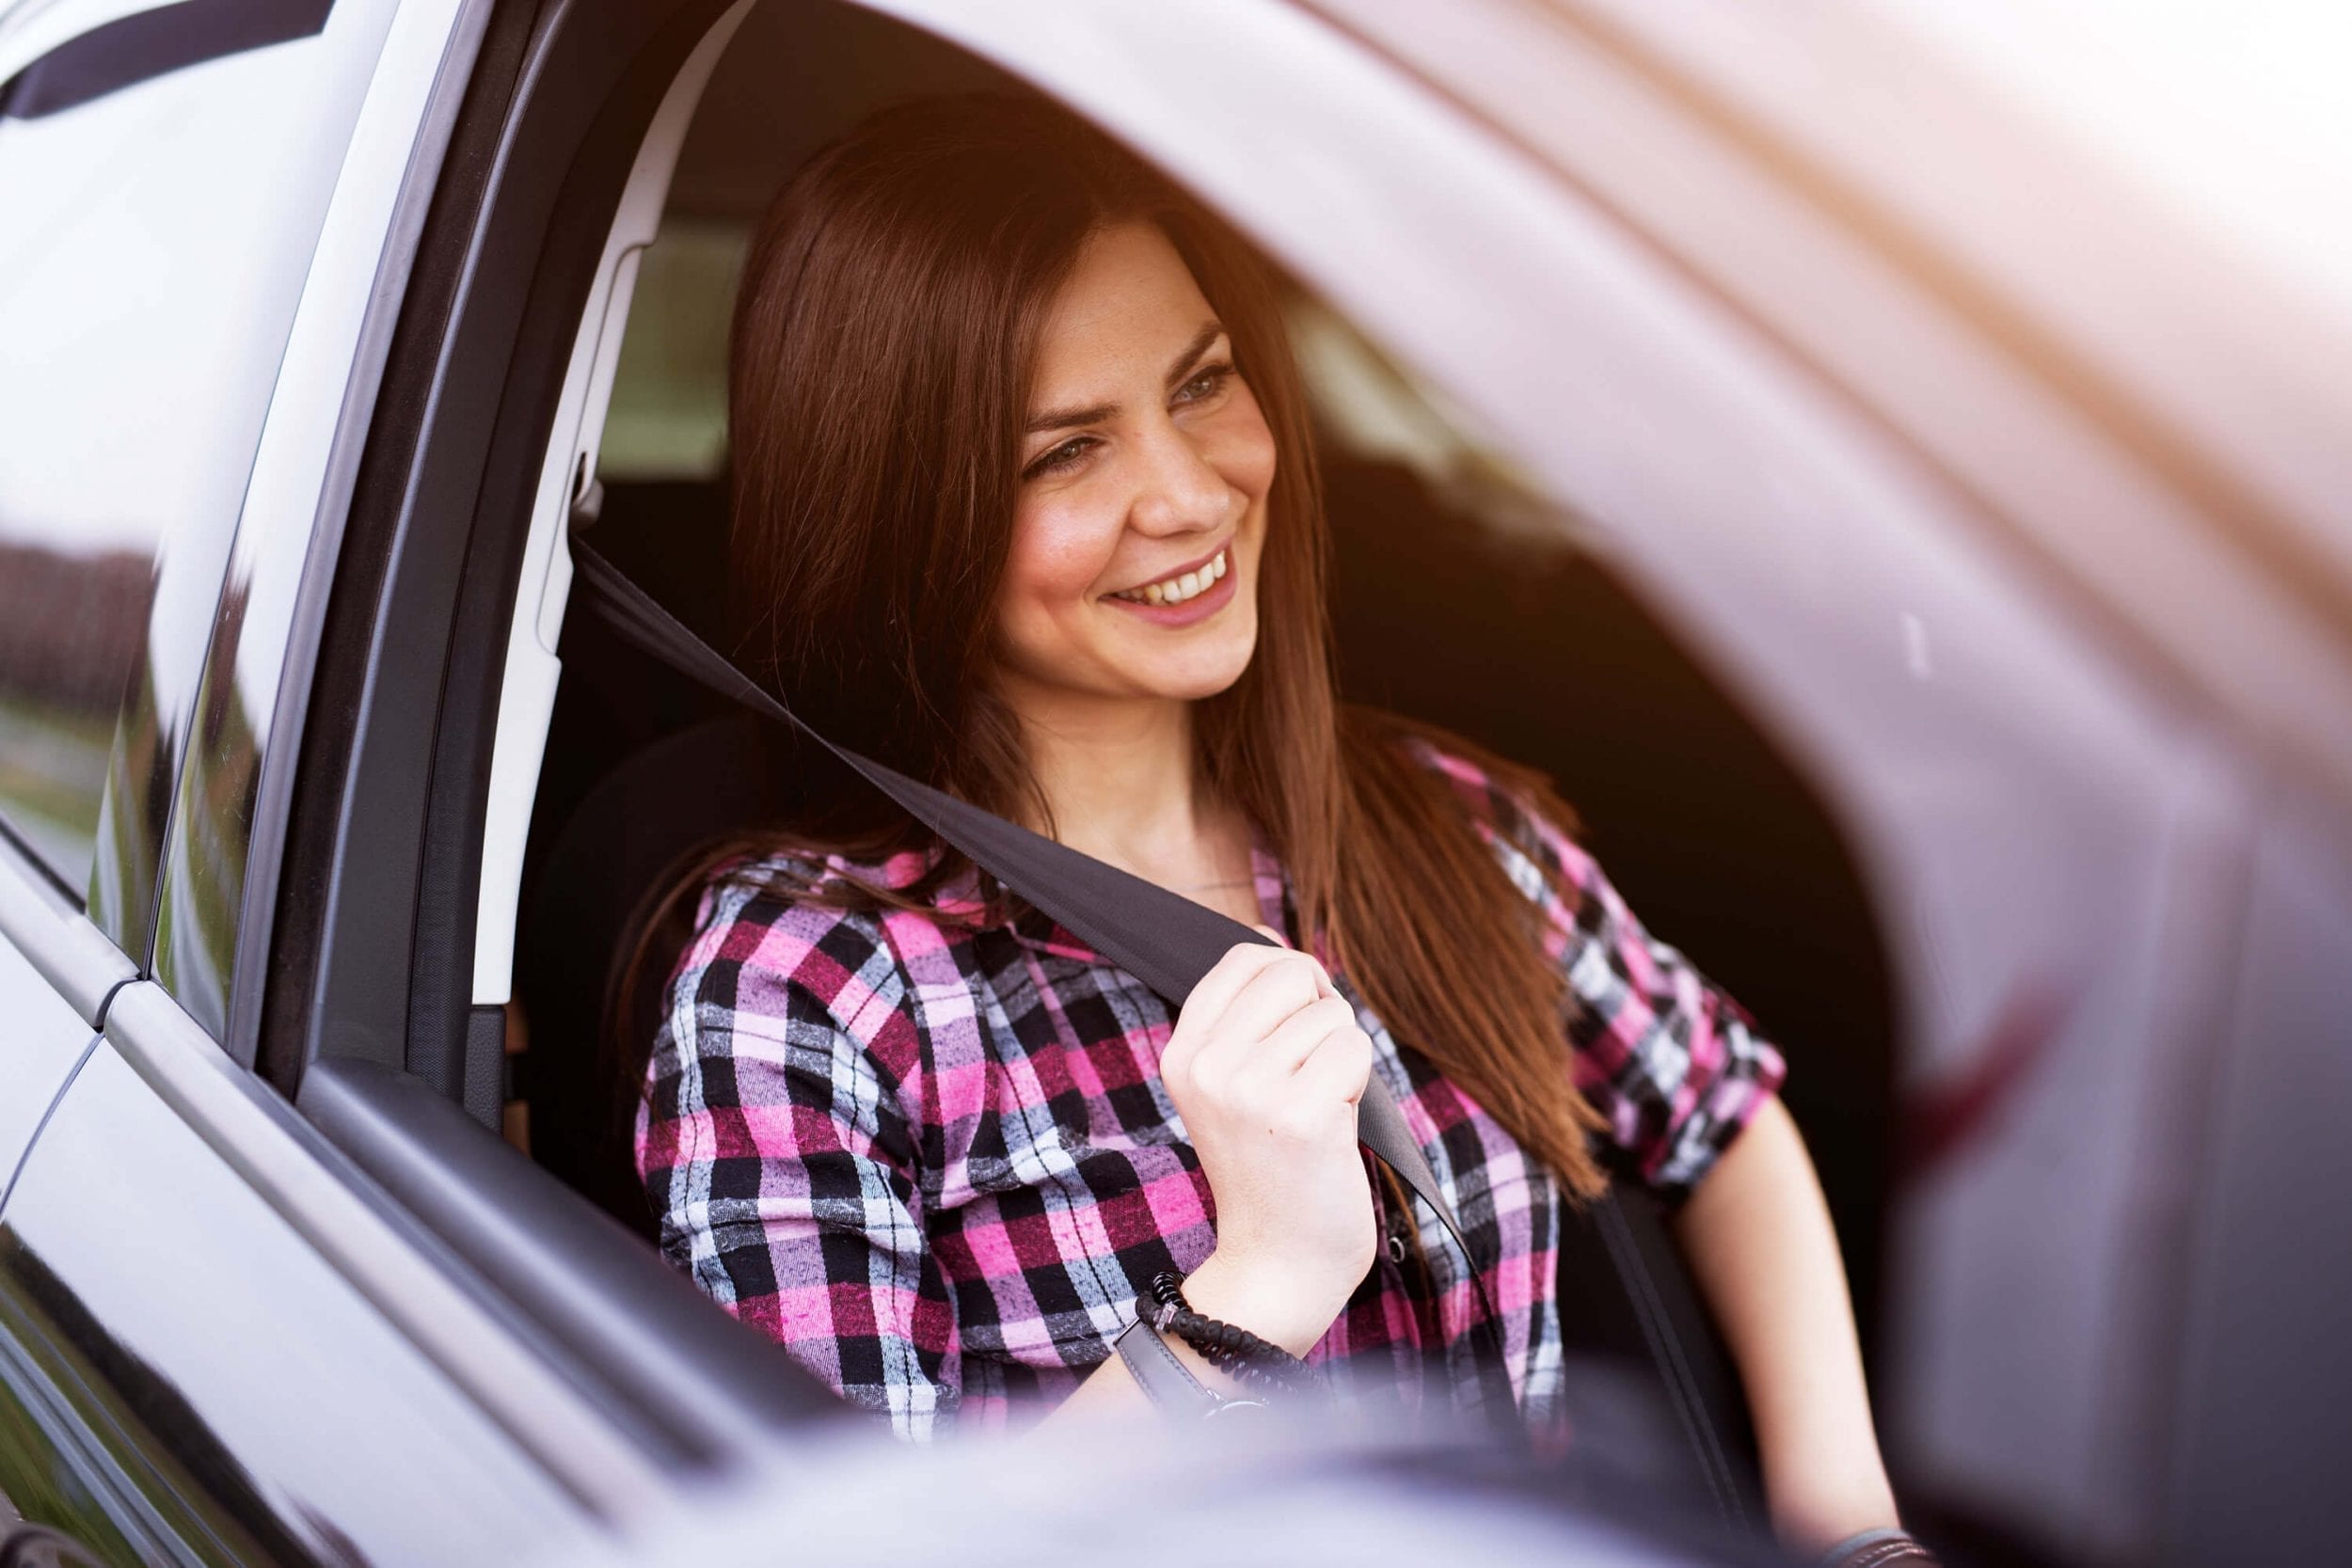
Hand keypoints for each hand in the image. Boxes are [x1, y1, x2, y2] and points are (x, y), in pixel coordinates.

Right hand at [1158, 932, 1377, 1353]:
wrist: (1278, 1263)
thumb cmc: (1272, 1168)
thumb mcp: (1233, 1083)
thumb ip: (1248, 1011)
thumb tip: (1269, 933)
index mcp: (1183, 1052)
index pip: (1245, 957)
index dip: (1291, 980)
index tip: (1296, 1029)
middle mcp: (1207, 1066)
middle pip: (1293, 972)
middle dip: (1321, 1016)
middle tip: (1310, 1078)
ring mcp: (1250, 1090)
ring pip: (1333, 1014)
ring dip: (1342, 1060)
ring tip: (1317, 1113)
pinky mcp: (1300, 1115)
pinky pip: (1355, 1050)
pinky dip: (1359, 1087)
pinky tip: (1334, 1129)